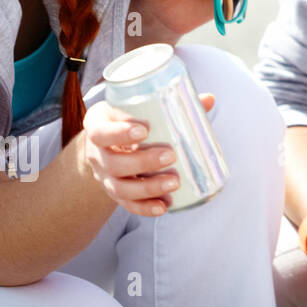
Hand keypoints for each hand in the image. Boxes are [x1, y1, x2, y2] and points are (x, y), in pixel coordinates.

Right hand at [82, 93, 215, 216]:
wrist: (108, 141)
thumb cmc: (130, 118)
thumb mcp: (139, 106)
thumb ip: (171, 103)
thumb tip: (209, 99)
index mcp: (98, 126)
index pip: (101, 132)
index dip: (119, 133)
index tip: (145, 130)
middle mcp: (96, 154)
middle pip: (113, 163)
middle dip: (142, 162)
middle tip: (170, 156)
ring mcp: (104, 176)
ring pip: (119, 188)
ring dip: (147, 188)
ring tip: (173, 183)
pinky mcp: (114, 192)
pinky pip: (126, 204)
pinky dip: (144, 208)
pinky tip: (163, 207)